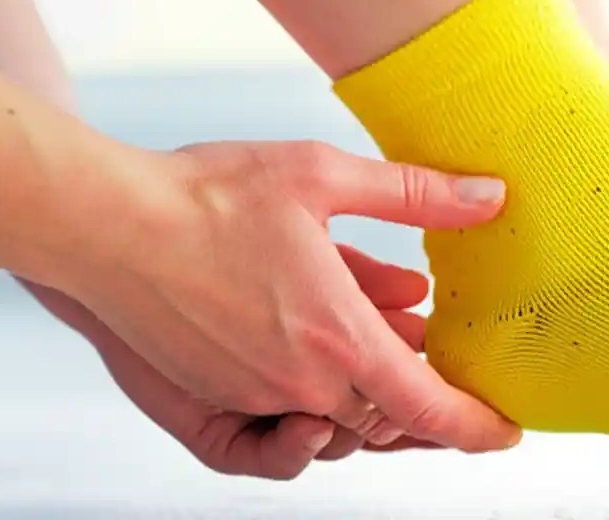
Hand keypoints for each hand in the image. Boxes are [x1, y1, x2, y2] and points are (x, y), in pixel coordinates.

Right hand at [41, 140, 518, 453]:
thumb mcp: (322, 176)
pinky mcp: (215, 400)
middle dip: (421, 395)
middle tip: (440, 353)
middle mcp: (298, 382)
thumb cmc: (208, 195)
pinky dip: (320, 398)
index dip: (473, 426)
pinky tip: (327, 357)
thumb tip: (490, 195)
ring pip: (338, 419)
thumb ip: (415, 194)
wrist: (103, 223)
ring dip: (373, 391)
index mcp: (335, 336)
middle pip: (386, 417)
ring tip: (389, 336)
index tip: (506, 432)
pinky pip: (286, 422)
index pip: (426, 408)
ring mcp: (252, 396)